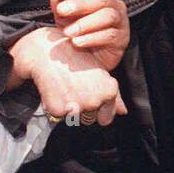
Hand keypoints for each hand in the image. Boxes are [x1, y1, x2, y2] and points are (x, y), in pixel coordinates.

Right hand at [8, 27, 127, 124]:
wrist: (49, 53)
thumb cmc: (76, 60)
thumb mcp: (101, 74)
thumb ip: (114, 96)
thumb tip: (123, 112)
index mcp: (109, 91)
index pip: (106, 118)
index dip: (97, 110)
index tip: (89, 95)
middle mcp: (95, 101)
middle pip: (90, 120)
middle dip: (83, 109)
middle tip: (75, 89)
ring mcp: (77, 106)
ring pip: (76, 119)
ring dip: (70, 109)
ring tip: (66, 88)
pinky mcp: (59, 110)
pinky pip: (58, 117)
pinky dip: (55, 106)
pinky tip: (55, 90)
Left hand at [49, 0, 129, 70]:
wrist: (90, 59)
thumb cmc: (79, 34)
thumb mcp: (66, 18)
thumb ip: (60, 5)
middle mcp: (114, 6)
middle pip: (100, 0)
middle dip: (80, 4)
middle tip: (62, 10)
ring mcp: (121, 22)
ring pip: (108, 16)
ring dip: (86, 23)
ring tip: (68, 32)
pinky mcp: (122, 39)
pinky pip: (110, 35)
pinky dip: (92, 38)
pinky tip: (77, 42)